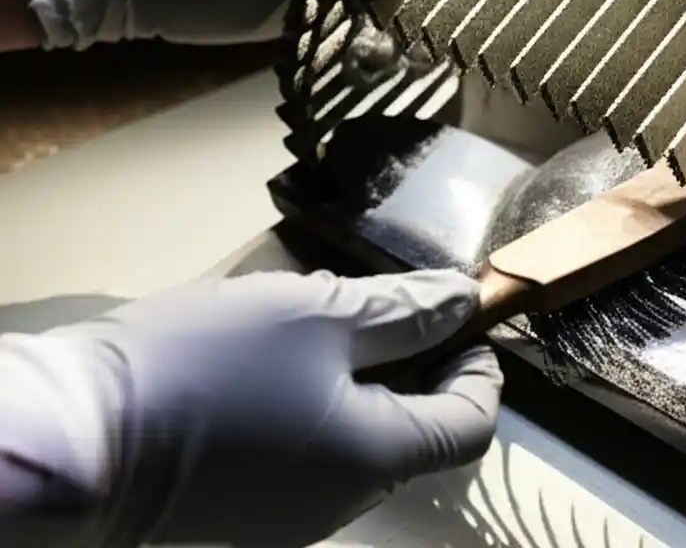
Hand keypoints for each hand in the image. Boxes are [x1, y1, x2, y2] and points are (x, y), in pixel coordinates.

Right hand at [39, 269, 501, 545]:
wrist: (75, 438)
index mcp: (378, 460)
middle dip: (410, 361)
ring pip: (359, 436)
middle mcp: (345, 502)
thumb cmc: (208, 367)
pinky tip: (266, 360)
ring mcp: (292, 514)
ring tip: (305, 323)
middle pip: (415, 430)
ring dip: (356, 376)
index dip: (479, 365)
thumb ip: (403, 314)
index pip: (471, 423)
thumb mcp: (318, 317)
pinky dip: (313, 403)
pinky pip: (309, 451)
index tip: (457, 316)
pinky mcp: (247, 510)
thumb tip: (462, 304)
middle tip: (370, 303)